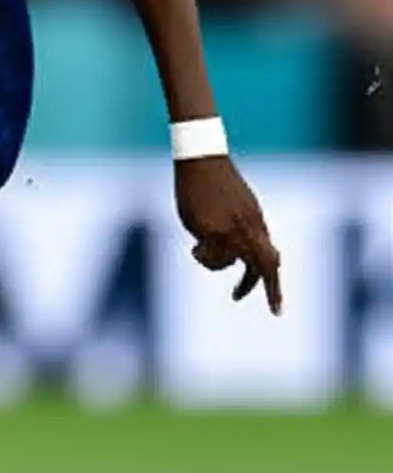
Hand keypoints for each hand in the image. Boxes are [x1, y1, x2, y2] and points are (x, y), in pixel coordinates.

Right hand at [175, 156, 282, 315]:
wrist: (203, 161)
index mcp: (257, 224)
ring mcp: (230, 230)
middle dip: (263, 290)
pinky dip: (200, 255)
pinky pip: (207, 255)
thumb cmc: (217, 183)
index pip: (271, 261)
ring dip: (213, 262)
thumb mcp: (242, 209)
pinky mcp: (210, 228)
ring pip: (225, 263)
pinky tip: (195, 247)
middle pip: (262, 267)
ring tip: (201, 250)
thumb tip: (253, 257)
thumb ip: (248, 232)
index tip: (277, 311)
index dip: (274, 287)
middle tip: (266, 309)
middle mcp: (248, 229)